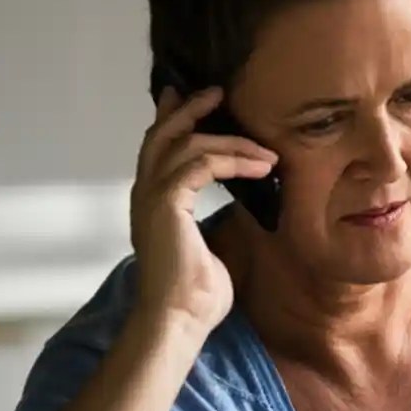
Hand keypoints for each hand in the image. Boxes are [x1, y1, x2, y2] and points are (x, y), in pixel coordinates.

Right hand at [129, 85, 276, 330]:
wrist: (179, 319)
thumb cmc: (196, 295)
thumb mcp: (212, 246)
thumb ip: (217, 220)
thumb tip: (243, 206)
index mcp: (152, 204)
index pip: (158, 150)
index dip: (174, 121)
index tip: (193, 99)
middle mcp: (145, 195)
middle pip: (162, 135)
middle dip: (189, 110)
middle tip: (216, 92)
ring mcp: (151, 198)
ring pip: (185, 145)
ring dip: (230, 140)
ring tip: (265, 148)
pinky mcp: (166, 204)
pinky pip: (200, 164)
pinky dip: (233, 159)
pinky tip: (262, 167)